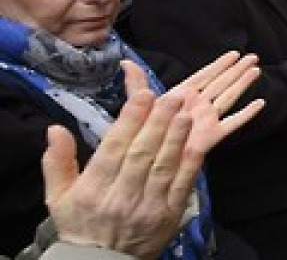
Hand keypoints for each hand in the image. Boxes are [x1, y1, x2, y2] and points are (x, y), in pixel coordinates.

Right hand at [43, 56, 262, 258]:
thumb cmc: (80, 224)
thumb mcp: (58, 197)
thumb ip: (57, 162)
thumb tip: (55, 128)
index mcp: (93, 190)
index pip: (114, 149)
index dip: (130, 120)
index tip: (143, 96)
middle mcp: (121, 197)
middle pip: (142, 153)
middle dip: (158, 122)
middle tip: (171, 97)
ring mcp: (148, 206)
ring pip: (164, 166)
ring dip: (176, 137)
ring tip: (185, 113)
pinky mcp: (170, 214)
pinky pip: (183, 184)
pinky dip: (191, 161)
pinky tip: (197, 141)